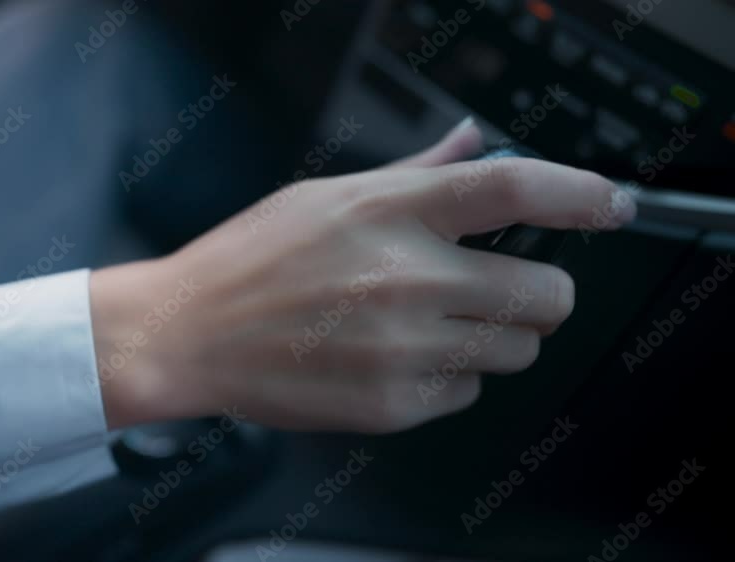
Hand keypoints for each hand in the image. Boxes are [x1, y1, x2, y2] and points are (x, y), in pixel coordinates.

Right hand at [92, 119, 635, 432]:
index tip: (609, 205)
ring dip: (492, 338)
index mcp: (390, 212)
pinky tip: (392, 359)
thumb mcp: (328, 195)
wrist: (189, 334)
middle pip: (547, 295)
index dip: (578, 194)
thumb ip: (415, 174)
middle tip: (502, 291)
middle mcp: (406, 277)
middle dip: (537, 295)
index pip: (513, 190)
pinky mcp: (393, 404)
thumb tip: (472, 145)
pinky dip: (445, 379)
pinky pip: (466, 394)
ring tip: (430, 326)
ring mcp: (403, 347)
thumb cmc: (251, 259)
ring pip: (516, 351)